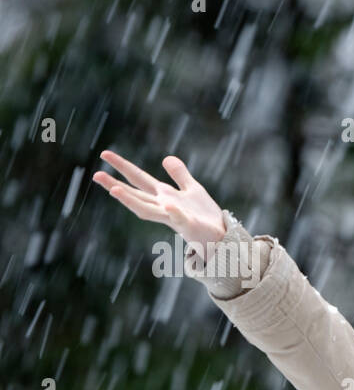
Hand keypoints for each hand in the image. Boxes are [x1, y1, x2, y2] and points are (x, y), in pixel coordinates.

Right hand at [92, 150, 226, 253]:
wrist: (221, 234)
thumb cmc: (204, 214)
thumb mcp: (192, 188)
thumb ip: (179, 174)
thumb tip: (166, 158)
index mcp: (164, 196)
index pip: (139, 179)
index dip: (123, 167)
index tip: (105, 154)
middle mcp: (163, 206)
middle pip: (136, 194)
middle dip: (116, 185)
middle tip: (96, 175)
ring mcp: (174, 217)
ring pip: (148, 210)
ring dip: (131, 200)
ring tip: (115, 190)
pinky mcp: (189, 225)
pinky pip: (180, 218)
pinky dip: (174, 212)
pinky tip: (168, 204)